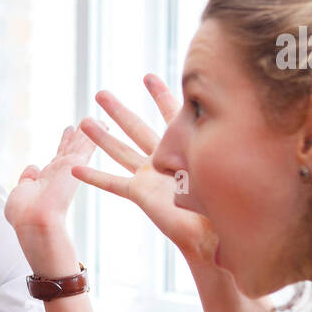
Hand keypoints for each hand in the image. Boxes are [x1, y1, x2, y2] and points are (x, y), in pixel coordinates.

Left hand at [5, 125, 94, 237]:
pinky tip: (100, 121)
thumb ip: (26, 179)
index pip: (57, 157)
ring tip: (93, 118)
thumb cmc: (24, 215)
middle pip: (70, 149)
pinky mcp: (75, 164)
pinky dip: (92, 134)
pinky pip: (85, 145)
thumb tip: (32, 167)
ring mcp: (68, 169)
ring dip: (86, 132)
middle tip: (83, 123)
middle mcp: (59, 173)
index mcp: (46, 179)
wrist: (35, 222)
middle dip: (76, 136)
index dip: (63, 143)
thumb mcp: (20, 192)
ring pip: (79, 145)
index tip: (69, 132)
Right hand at [72, 76, 216, 262]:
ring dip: (102, 137)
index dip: (160, 96)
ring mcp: (149, 175)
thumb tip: (235, 122)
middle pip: (136, 127)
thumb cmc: (223, 204)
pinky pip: (113, 184)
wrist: (209, 234)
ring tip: (83, 122)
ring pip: (121, 151)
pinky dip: (94, 177)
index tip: (148, 77)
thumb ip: (222, 156)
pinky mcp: (140, 193)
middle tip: (101, 93)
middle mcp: (163, 157)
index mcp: (185, 148)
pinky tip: (76, 170)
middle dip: (118, 110)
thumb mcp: (222, 175)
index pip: (171, 114)